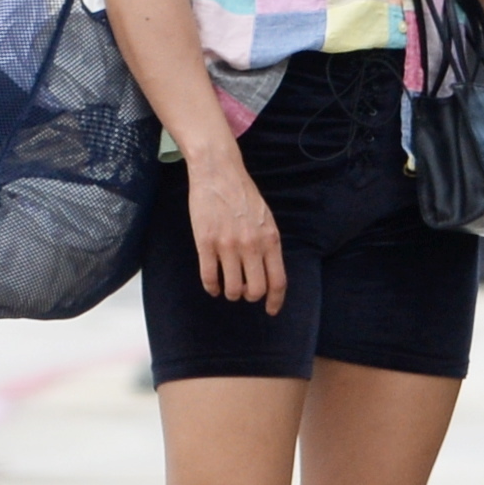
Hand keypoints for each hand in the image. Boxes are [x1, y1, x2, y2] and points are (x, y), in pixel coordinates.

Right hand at [185, 145, 286, 311]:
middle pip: (255, 290)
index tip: (271, 311)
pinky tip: (213, 286)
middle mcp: (251, 245)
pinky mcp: (205, 243)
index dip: (275, 301)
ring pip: (232, 288)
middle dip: (250, 297)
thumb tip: (268, 272)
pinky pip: (209, 277)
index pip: (278, 281)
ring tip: (227, 287)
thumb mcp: (266, 219)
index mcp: (270, 240)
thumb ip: (268, 245)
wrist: (219, 173)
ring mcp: (228, 245)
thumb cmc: (243, 195)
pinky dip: (212, 288)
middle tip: (244, 292)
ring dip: (230, 293)